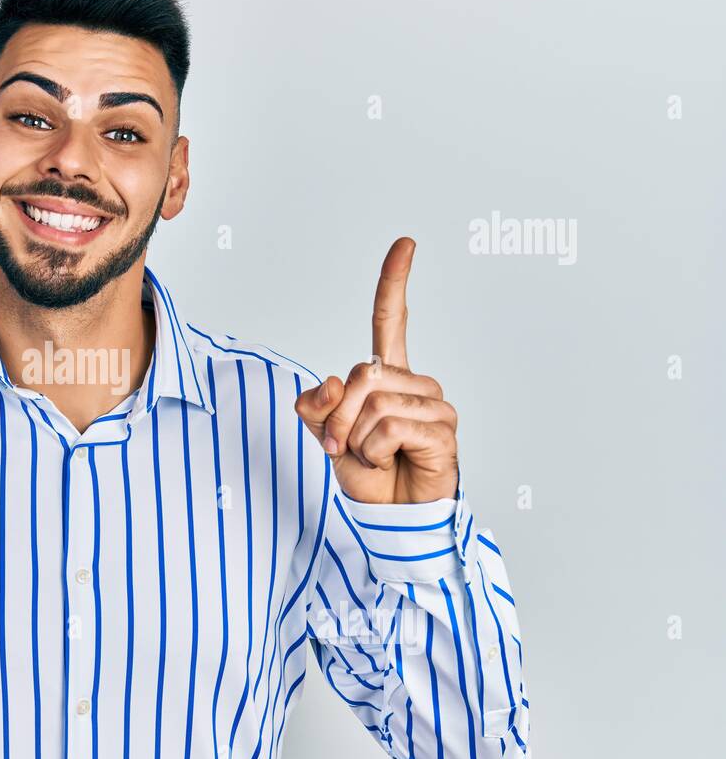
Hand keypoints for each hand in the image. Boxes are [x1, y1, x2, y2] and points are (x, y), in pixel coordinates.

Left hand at [294, 238, 458, 503]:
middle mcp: (415, 384)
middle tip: (343, 446)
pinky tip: (390, 462)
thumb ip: (316, 406)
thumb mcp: (325, 435)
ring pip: (373, 403)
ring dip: (356, 439)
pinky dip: (374, 450)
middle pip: (362, 374)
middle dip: (338, 416)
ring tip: (372, 457)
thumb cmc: (366, 472)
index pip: (391, 322)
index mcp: (387, 377)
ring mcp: (433, 406)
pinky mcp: (442, 431)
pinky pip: (388, 427)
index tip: (406, 243)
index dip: (395, 283)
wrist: (392, 515)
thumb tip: (331, 381)